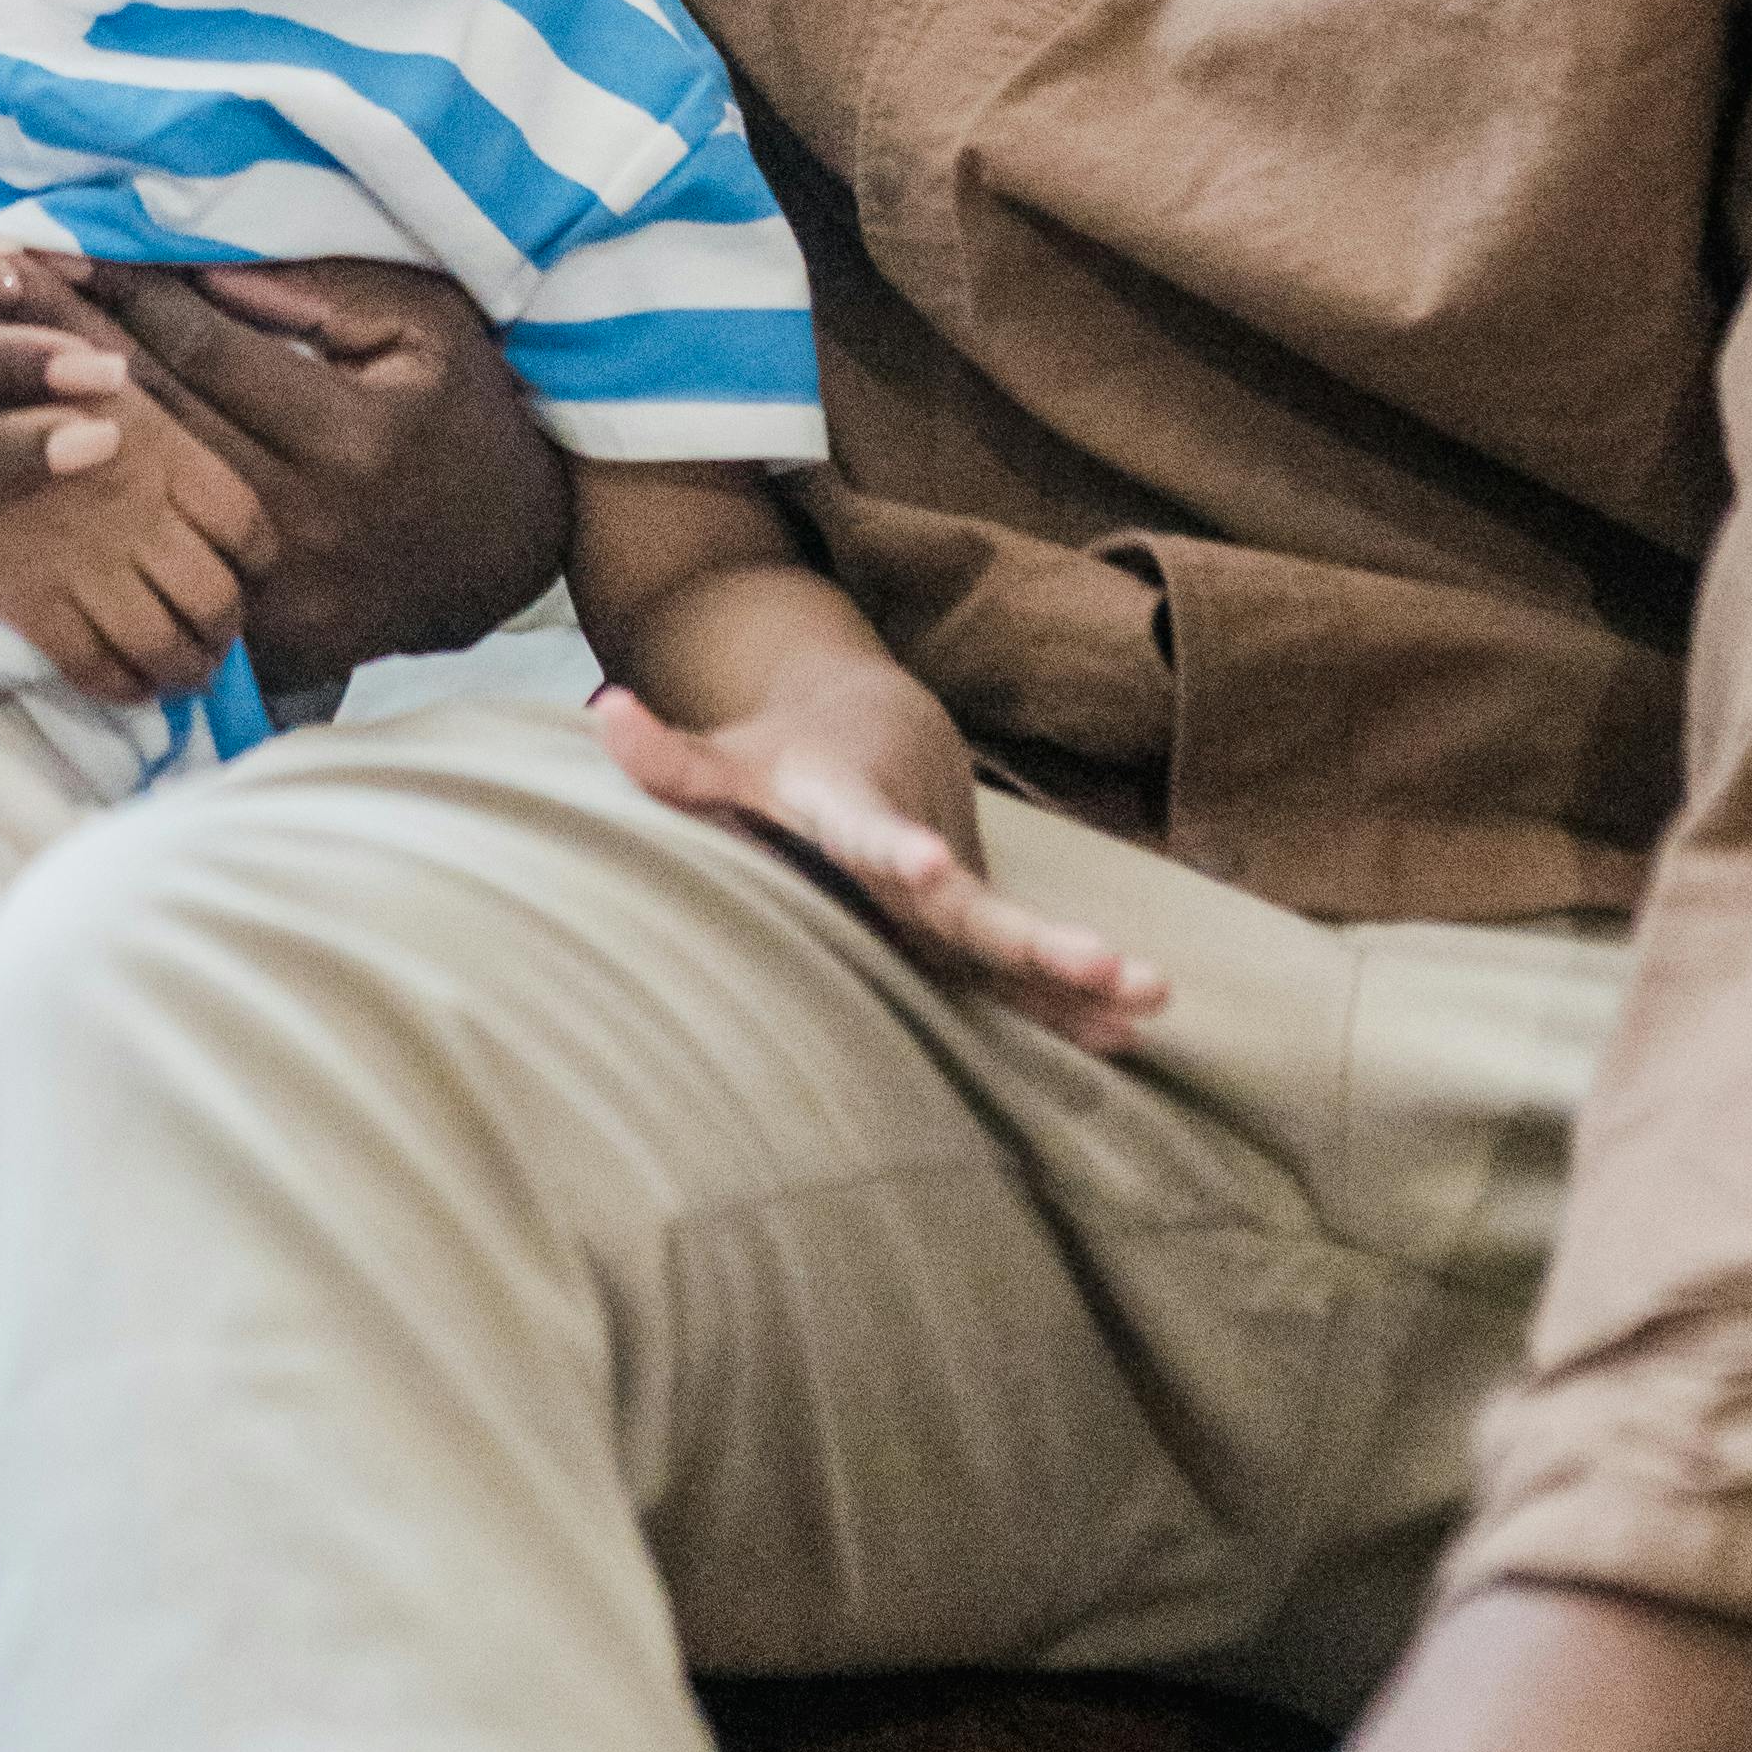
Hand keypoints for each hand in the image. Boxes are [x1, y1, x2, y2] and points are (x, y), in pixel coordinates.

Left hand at [0, 254, 558, 695]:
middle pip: (152, 421)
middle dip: (59, 343)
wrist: (510, 561)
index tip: (46, 239)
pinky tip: (38, 458)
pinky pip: (163, 568)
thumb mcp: (423, 326)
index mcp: (346, 436)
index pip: (204, 349)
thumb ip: (319, 291)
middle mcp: (303, 521)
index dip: (120, 291)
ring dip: (58, 426)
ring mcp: (279, 593)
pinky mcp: (266, 642)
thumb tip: (200, 261)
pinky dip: (99, 514)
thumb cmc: (467, 417)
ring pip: (140, 500)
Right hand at [0, 388, 269, 701]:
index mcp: (169, 454)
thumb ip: (147, 420)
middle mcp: (143, 516)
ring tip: (179, 674)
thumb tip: (190, 448)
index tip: (242, 576)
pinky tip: (128, 685)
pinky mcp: (33, 603)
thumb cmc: (6, 370)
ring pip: (166, 648)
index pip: (249, 531)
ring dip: (184, 672)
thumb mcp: (98, 373)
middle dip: (222, 632)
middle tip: (210, 639)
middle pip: (217, 601)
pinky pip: (98, 670)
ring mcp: (90, 565)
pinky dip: (125, 689)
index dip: (256, 567)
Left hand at [588, 676, 1165, 1056]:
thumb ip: (668, 758)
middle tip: (1102, 961)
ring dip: (1078, 972)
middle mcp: (919, 856)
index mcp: (854, 813)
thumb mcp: (724, 759)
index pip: (872, 830)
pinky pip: (1020, 974)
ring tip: (1148, 1001)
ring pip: (1017, 939)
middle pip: (975, 903)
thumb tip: (603, 712)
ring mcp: (953, 898)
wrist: (877, 730)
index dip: (899, 845)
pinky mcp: (967, 931)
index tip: (930, 862)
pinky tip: (1130, 1039)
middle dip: (1035, 937)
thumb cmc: (784, 762)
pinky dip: (1071, 1002)